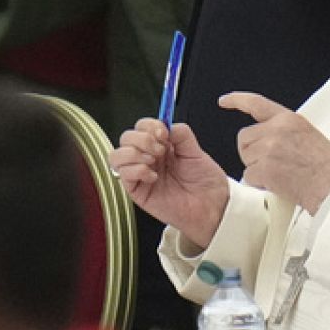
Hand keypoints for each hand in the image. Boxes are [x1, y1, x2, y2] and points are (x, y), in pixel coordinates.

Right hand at [109, 120, 229, 249]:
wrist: (212, 207)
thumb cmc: (205, 183)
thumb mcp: (196, 151)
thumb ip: (181, 134)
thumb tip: (166, 123)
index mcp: (161, 146)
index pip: (142, 127)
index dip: (149, 125)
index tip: (164, 132)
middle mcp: (148, 158)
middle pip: (126, 138)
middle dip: (142, 138)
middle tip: (161, 148)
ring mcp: (140, 174)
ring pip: (117, 155)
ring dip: (135, 153)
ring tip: (154, 161)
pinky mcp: (137, 191)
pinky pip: (122, 175)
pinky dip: (136, 170)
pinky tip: (153, 176)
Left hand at [221, 92, 329, 215]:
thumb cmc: (328, 167)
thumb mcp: (308, 136)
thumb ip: (285, 132)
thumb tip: (267, 139)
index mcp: (289, 119)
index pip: (256, 103)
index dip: (237, 100)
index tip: (224, 100)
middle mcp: (277, 129)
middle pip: (244, 137)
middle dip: (251, 151)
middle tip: (269, 162)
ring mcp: (269, 148)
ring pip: (245, 158)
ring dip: (256, 168)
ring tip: (279, 173)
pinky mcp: (264, 168)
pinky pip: (249, 176)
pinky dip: (259, 183)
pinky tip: (277, 183)